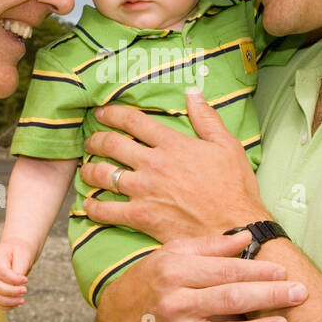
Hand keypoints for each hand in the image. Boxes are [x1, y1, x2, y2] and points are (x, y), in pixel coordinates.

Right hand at [0, 240, 32, 308]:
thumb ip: (19, 269)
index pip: (1, 271)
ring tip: (22, 301)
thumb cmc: (21, 252)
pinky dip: (4, 305)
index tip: (26, 280)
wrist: (17, 250)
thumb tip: (16, 286)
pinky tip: (16, 304)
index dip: (13, 279)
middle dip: (10, 291)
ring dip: (7, 301)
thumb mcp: (23, 255)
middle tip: (25, 290)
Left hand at [80, 88, 268, 242]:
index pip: (132, 121)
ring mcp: (144, 191)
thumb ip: (207, 118)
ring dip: (88, 170)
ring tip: (87, 170)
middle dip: (94, 140)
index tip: (101, 114)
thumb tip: (193, 93)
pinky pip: (105, 211)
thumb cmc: (234, 189)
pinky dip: (92, 207)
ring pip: (101, 174)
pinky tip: (90, 204)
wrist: (235, 228)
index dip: (111, 114)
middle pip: (110, 144)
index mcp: (172, 144)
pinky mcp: (141, 217)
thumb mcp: (227, 146)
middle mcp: (153, 164)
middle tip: (90, 141)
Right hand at [96, 229, 308, 321]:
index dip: (257, 271)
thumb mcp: (173, 254)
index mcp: (173, 271)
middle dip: (268, 297)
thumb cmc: (153, 278)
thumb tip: (247, 236)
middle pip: (229, 300)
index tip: (283, 272)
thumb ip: (210, 246)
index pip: (224, 271)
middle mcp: (173, 303)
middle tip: (299, 294)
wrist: (118, 320)